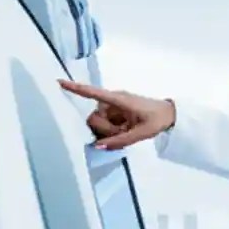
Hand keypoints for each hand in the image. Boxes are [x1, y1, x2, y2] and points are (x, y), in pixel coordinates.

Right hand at [58, 79, 176, 149]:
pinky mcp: (115, 111)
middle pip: (94, 117)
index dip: (76, 89)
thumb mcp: (141, 133)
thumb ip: (120, 141)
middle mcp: (112, 101)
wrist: (169, 114)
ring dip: (109, 131)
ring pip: (99, 122)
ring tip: (126, 131)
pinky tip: (124, 131)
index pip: (93, 93)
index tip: (59, 82)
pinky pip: (105, 123)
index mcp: (119, 100)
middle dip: (104, 129)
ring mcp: (113, 106)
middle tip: (122, 133)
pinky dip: (112, 130)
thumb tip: (97, 145)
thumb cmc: (157, 119)